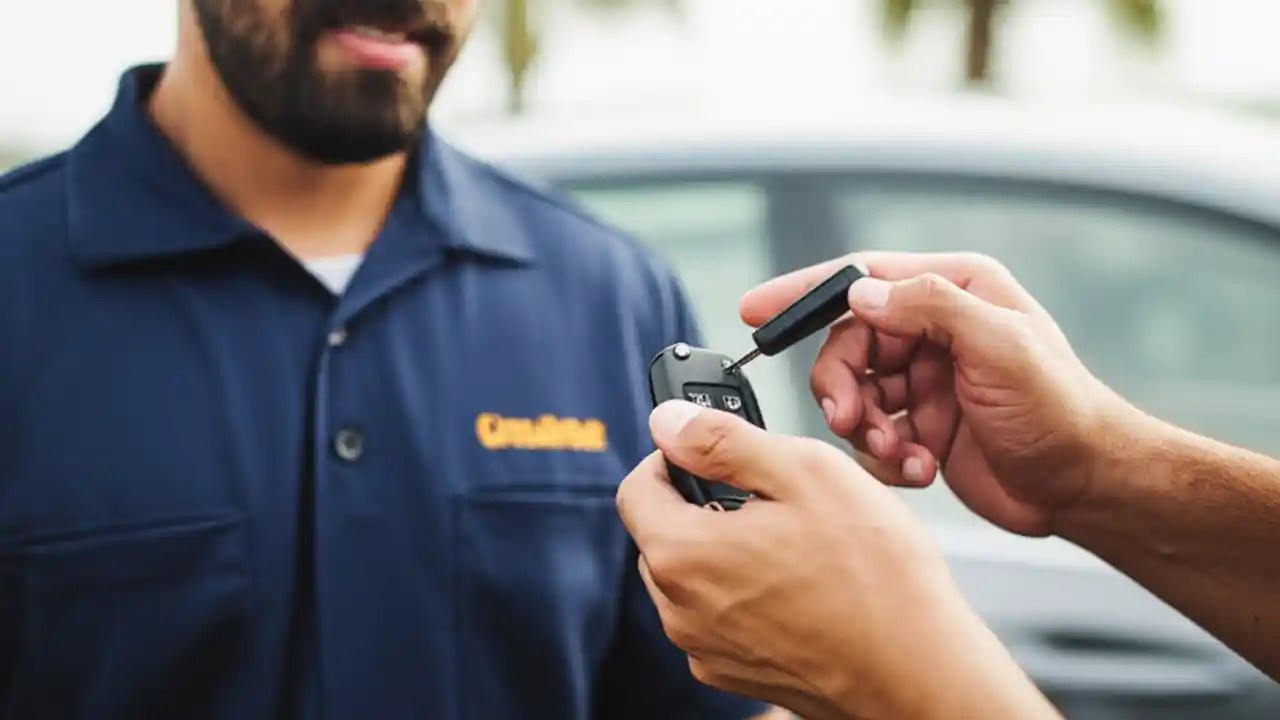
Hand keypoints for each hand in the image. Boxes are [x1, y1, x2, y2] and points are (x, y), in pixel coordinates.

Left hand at [616, 401, 1057, 719]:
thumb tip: (670, 420)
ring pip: (692, 576)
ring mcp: (706, 648)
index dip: (670, 457)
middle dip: (702, 505)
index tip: (707, 451)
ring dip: (726, 550)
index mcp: (683, 554)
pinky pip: (719, 616)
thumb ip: (724, 440)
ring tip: (795, 542)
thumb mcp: (805, 474)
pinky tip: (801, 584)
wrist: (920, 674)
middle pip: (662, 533)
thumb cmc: (875, 579)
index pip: (636, 488)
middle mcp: (681, 609)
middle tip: (768, 495)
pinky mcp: (734, 674)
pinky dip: (745, 594)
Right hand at [741, 252, 1133, 536]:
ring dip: (866, 428)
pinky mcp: (920, 425)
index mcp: (954, 291)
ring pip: (853, 394)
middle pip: (847, 344)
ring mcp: (925, 379)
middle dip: (841, 386)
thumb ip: (928, 307)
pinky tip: (920, 468)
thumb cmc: (1062, 410)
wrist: (1084, 487)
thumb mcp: (1000, 345)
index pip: (862, 277)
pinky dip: (885, 456)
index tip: (756, 309)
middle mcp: (934, 329)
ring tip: (898, 452)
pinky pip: (871, 434)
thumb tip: (860, 293)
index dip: (803, 292)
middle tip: (850, 419)